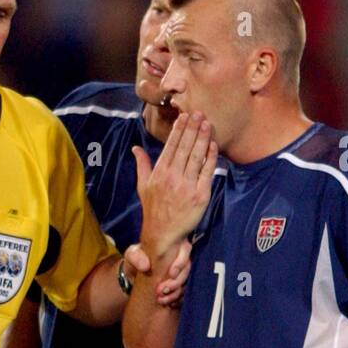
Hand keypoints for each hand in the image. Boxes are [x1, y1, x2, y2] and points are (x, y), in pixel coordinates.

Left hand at [122, 240, 191, 306]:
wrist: (134, 274)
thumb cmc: (135, 259)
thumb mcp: (131, 255)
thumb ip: (136, 257)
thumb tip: (146, 266)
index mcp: (172, 246)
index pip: (185, 250)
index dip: (180, 263)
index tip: (171, 274)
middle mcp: (180, 258)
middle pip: (187, 270)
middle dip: (177, 282)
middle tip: (162, 291)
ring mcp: (181, 273)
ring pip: (186, 283)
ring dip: (176, 293)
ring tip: (162, 300)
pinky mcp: (179, 285)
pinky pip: (185, 293)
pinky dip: (178, 300)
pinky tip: (169, 304)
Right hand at [133, 112, 217, 256]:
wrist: (162, 234)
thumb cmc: (153, 209)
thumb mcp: (143, 186)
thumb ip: (142, 164)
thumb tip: (135, 148)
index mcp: (159, 173)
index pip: (170, 146)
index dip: (179, 130)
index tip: (185, 116)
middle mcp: (172, 177)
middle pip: (184, 148)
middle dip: (192, 129)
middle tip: (198, 113)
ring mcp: (187, 186)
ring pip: (196, 157)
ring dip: (202, 138)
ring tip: (207, 123)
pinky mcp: (200, 195)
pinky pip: (206, 172)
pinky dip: (210, 157)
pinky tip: (212, 145)